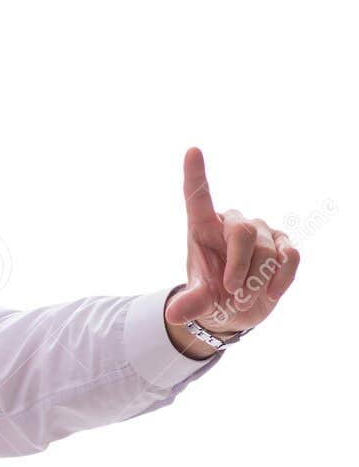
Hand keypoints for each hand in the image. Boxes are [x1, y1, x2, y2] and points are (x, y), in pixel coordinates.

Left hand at [163, 148, 299, 342]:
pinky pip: (291, 256)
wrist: (236, 310)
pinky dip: (282, 278)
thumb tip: (175, 315)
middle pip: (243, 233)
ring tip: (246, 295)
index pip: (198, 197)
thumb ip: (190, 304)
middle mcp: (232, 224)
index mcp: (202, 228)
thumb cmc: (211, 296)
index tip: (192, 151)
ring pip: (268, 251)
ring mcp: (260, 232)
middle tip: (232, 291)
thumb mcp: (199, 302)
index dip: (195, 175)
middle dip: (239, 267)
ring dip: (257, 281)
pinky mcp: (284, 245)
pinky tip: (270, 292)